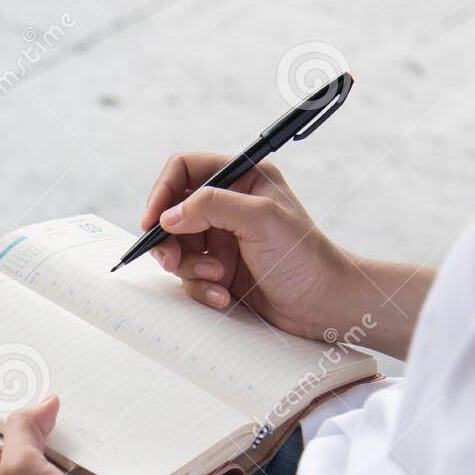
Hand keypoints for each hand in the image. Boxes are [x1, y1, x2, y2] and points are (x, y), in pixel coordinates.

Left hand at [0, 396, 152, 474]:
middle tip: (47, 384)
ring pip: (64, 459)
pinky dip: (99, 452)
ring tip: (78, 399)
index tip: (5, 385)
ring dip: (71, 436)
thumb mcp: (21, 471)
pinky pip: (96, 471)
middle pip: (28, 452)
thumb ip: (21, 432)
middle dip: (37, 422)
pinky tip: (106, 429)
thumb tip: (42, 403)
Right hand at [140, 153, 362, 343]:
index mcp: (243, 177)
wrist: (321, 303)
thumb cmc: (304, 256)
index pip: (184, 170)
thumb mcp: (260, 219)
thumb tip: (168, 216)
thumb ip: (212, 206)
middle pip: (172, 212)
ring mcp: (222, 238)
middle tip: (172, 262)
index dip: (162, 193)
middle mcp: (229, 205)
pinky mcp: (219, 269)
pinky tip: (223, 295)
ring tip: (217, 279)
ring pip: (177, 247)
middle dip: (169, 240)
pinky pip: (190, 275)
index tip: (153, 222)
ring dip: (189, 268)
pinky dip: (200, 287)